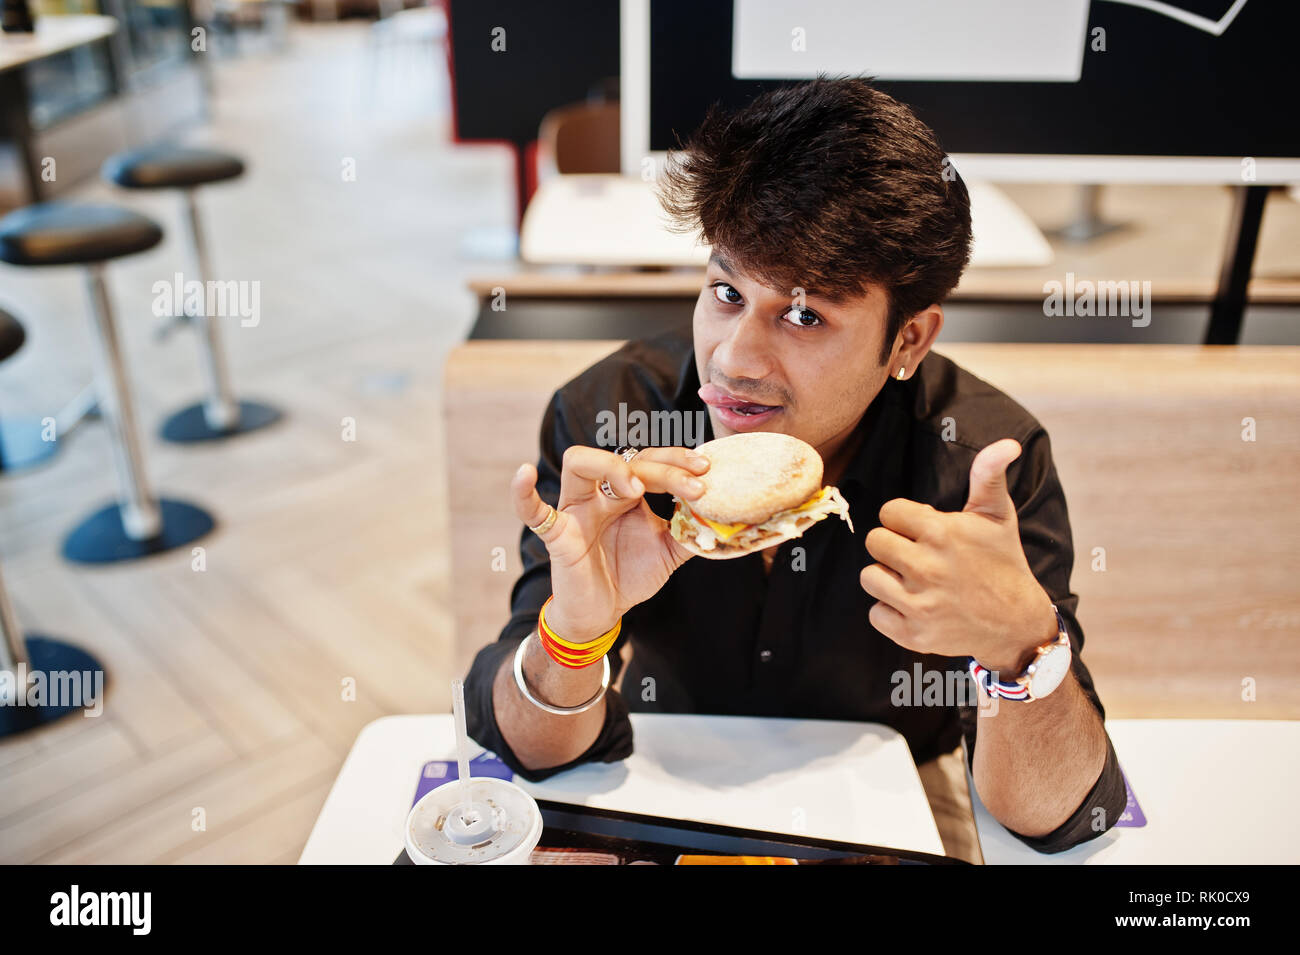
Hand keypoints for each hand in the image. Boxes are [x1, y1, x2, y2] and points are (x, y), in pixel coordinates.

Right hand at [513, 446, 709, 641]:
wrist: (601, 613)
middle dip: (663, 469)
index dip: (677, 461)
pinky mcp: (558, 535)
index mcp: (625, 492)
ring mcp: (576, 509)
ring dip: (610, 466)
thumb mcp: (669, 552)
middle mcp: (600, 492)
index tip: (707, 469)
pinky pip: (534, 511)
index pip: (650, 460)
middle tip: (695, 486)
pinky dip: (523, 493)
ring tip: (637, 489)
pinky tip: (523, 474)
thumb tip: (722, 516)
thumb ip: (691, 532)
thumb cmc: (629, 574)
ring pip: (579, 463)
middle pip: (626, 458)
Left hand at [859, 439, 1056, 675]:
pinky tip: (915, 606)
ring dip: (886, 577)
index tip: (924, 531)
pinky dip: (890, 611)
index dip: (904, 520)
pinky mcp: (913, 635)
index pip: (889, 512)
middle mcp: (927, 568)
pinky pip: (875, 613)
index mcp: (942, 533)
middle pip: (874, 542)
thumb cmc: (1002, 562)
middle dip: (892, 545)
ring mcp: (920, 605)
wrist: (1016, 623)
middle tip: (916, 555)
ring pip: (869, 576)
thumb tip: (1008, 443)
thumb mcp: (997, 515)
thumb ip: (989, 475)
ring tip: (913, 580)